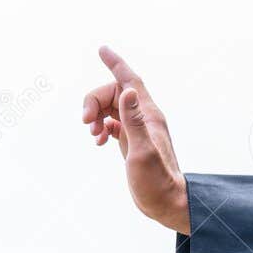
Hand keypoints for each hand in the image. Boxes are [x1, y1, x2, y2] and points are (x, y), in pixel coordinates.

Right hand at [82, 46, 189, 233]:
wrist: (166, 203)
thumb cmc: (156, 181)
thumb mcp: (141, 151)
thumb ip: (133, 121)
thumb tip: (125, 91)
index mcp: (149, 115)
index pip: (130, 81)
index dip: (116, 63)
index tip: (102, 49)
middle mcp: (145, 118)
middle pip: (113, 92)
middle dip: (93, 100)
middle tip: (85, 122)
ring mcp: (138, 130)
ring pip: (110, 107)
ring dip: (95, 114)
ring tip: (92, 134)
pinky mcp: (132, 142)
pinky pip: (111, 123)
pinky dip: (100, 127)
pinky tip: (97, 141)